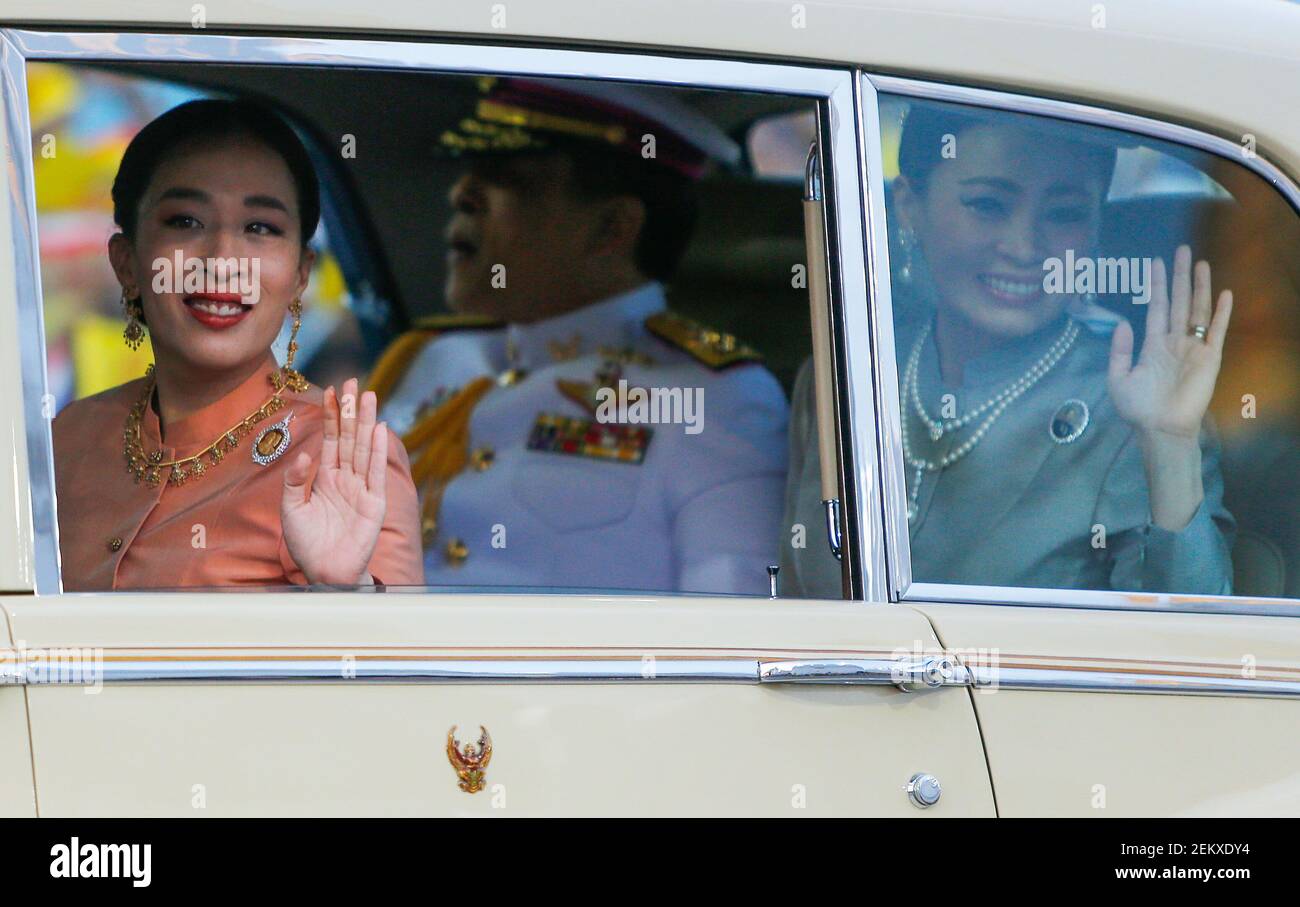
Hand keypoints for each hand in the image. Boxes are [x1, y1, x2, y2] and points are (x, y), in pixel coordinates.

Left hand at [281, 378, 387, 584]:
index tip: (333, 391)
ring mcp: (362, 489)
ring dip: (366, 422)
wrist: (324, 573)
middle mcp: (346, 479)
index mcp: (326, 478)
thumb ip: (295, 480)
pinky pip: (376, 473)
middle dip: (351, 411)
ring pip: (363, 449)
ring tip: (369, 397)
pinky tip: (379, 429)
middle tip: (354, 382)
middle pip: (349, 438)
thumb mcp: (291, 509)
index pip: (331, 440)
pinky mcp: (374, 503)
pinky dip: (378, 451)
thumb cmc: (307, 545)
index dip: (331, 416)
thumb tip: (305, 453)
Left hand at [1107, 245, 1232, 530]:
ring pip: (1198, 310)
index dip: (1157, 285)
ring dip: (1200, 286)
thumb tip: (1122, 323)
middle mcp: (1174, 341)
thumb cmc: (1138, 408)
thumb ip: (1120, 350)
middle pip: (1179, 301)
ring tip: (1201, 262)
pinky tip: (1224, 293)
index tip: (1154, 262)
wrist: (1160, 428)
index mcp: (1152, 344)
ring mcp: (1193, 347)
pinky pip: (1216, 330)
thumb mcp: (1118, 378)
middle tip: (1181, 249)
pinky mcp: (1209, 357)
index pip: (1157, 307)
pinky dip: (1220, 312)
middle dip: (1180, 276)